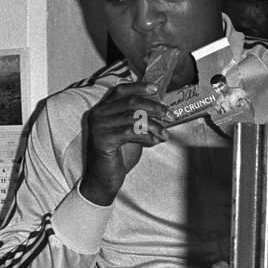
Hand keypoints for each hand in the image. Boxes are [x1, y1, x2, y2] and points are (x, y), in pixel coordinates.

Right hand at [81, 83, 167, 205]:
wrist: (103, 181)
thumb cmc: (118, 157)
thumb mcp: (129, 133)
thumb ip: (138, 119)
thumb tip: (161, 109)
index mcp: (102, 109)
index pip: (120, 90)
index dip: (139, 86)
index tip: (156, 88)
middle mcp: (98, 115)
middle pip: (131, 102)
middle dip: (154, 107)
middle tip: (170, 115)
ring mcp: (99, 127)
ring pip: (133, 118)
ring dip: (154, 125)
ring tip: (165, 134)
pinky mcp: (103, 140)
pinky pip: (130, 132)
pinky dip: (146, 136)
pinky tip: (154, 141)